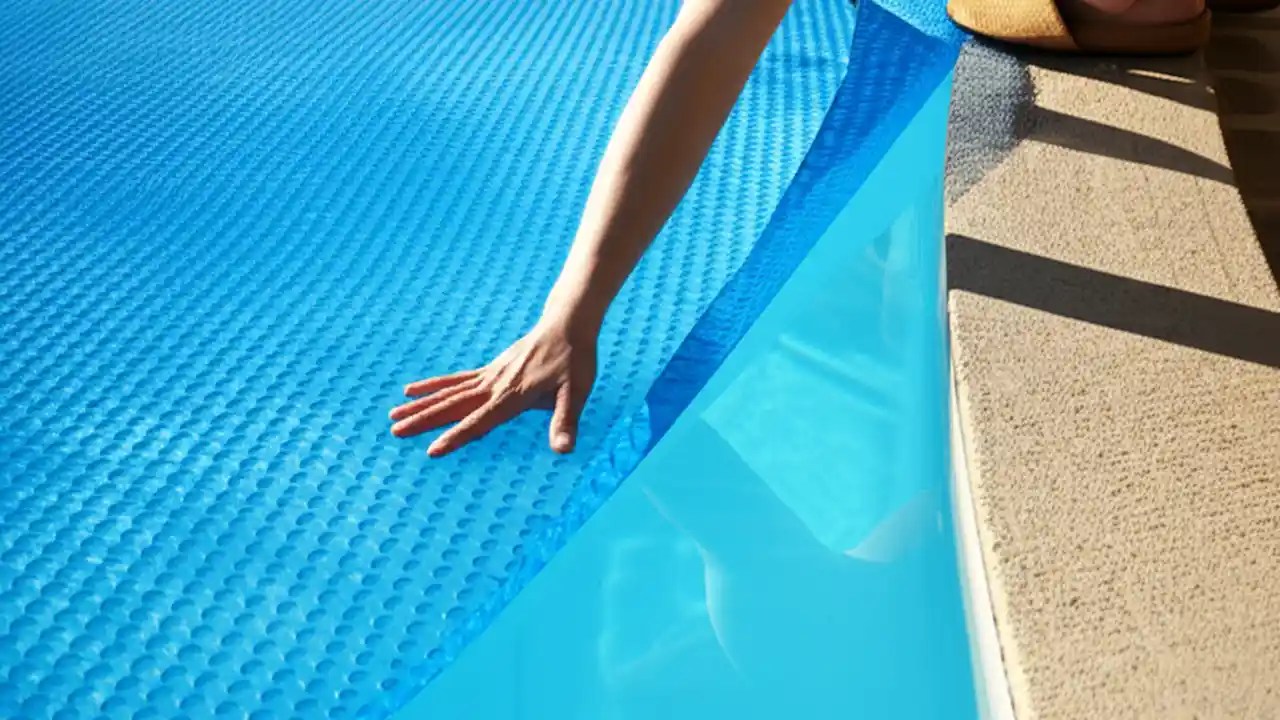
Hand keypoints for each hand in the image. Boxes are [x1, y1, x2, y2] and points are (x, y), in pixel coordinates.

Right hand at [390, 315, 597, 456]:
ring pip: (448, 393)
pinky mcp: (489, 370)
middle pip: (453, 405)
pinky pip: (455, 380)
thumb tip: (563, 450)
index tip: (433, 450)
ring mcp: (489, 376)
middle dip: (425, 420)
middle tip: (395, 431)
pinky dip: (433, 386)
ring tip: (393, 415)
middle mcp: (495, 386)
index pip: (479, 420)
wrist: (567, 325)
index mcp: (513, 396)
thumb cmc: (574, 361)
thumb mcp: (576, 392)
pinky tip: (413, 390)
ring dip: (421, 405)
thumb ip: (565, 422)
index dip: (457, 436)